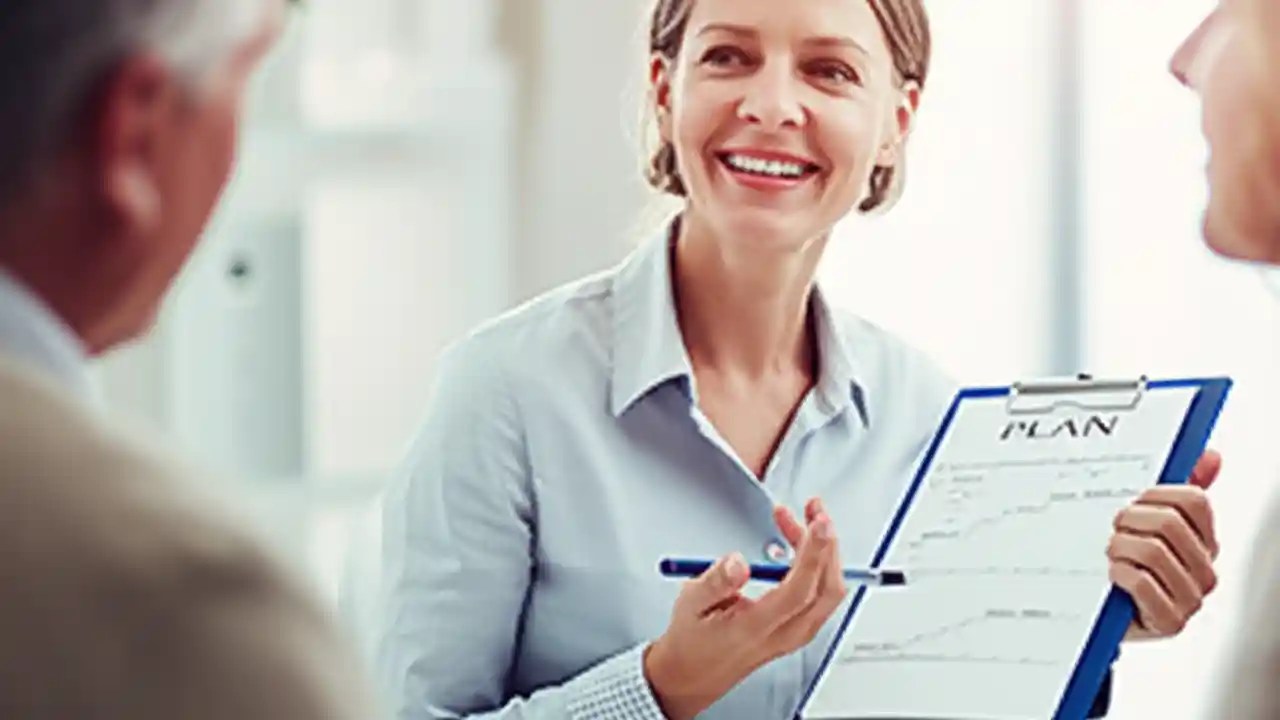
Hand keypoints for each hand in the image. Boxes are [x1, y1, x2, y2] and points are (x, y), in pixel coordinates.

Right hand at [643, 499, 846, 719]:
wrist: (692, 675)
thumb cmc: (692, 640)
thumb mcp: (690, 605)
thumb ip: (715, 581)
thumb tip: (738, 561)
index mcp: (757, 627)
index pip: (800, 590)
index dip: (814, 553)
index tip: (820, 523)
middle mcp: (784, 634)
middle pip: (826, 588)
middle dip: (827, 544)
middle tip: (814, 511)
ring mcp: (795, 635)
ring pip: (829, 591)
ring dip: (823, 552)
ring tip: (800, 521)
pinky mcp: (797, 630)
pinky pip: (822, 596)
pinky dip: (819, 565)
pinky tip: (800, 545)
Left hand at [1109, 450, 1221, 639]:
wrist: (1106, 613)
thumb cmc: (1128, 563)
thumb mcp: (1148, 522)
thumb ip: (1177, 490)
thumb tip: (1211, 456)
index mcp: (1204, 541)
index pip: (1193, 501)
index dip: (1154, 494)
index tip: (1133, 501)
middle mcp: (1203, 570)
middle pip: (1169, 524)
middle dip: (1130, 520)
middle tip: (1113, 528)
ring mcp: (1190, 598)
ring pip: (1152, 552)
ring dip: (1119, 547)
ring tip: (1110, 552)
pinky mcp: (1169, 621)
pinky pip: (1142, 584)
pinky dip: (1119, 573)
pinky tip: (1112, 574)